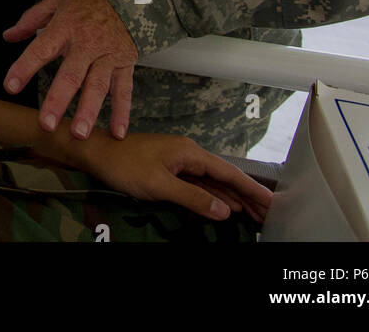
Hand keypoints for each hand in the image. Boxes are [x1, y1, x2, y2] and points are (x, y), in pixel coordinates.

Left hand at [2, 0, 137, 138]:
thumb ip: (32, 19)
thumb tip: (9, 36)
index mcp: (65, 26)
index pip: (41, 49)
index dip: (24, 68)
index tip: (10, 86)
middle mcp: (87, 43)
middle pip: (71, 75)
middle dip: (58, 101)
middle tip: (47, 124)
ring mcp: (108, 54)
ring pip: (98, 86)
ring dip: (88, 111)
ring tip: (79, 133)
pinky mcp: (125, 62)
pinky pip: (124, 89)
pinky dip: (122, 112)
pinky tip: (116, 132)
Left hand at [77, 130, 271, 224]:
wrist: (96, 152)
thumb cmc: (124, 165)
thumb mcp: (160, 185)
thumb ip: (193, 198)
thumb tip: (225, 211)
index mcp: (190, 153)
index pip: (229, 173)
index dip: (252, 190)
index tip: (272, 203)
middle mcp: (188, 154)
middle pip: (225, 178)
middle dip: (248, 196)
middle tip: (269, 216)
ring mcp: (179, 161)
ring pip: (213, 182)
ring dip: (234, 198)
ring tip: (254, 215)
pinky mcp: (170, 169)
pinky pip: (199, 184)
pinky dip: (215, 196)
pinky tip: (225, 206)